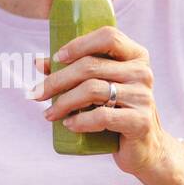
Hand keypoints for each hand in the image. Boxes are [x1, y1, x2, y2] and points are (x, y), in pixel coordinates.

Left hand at [31, 26, 183, 184]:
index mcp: (136, 56)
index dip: (79, 44)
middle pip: (91, 66)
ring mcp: (143, 97)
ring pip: (93, 90)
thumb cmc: (117, 112)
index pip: (108, 37)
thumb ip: (74, 72)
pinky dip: (80, 120)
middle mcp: (142, 73)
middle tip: (37, 93)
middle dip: (58, 80)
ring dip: (64, 102)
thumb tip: (39, 63)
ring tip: (49, 113)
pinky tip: (69, 124)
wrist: (145, 148)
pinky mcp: (140, 121)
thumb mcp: (100, 87)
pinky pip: (102, 116)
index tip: (57, 58)